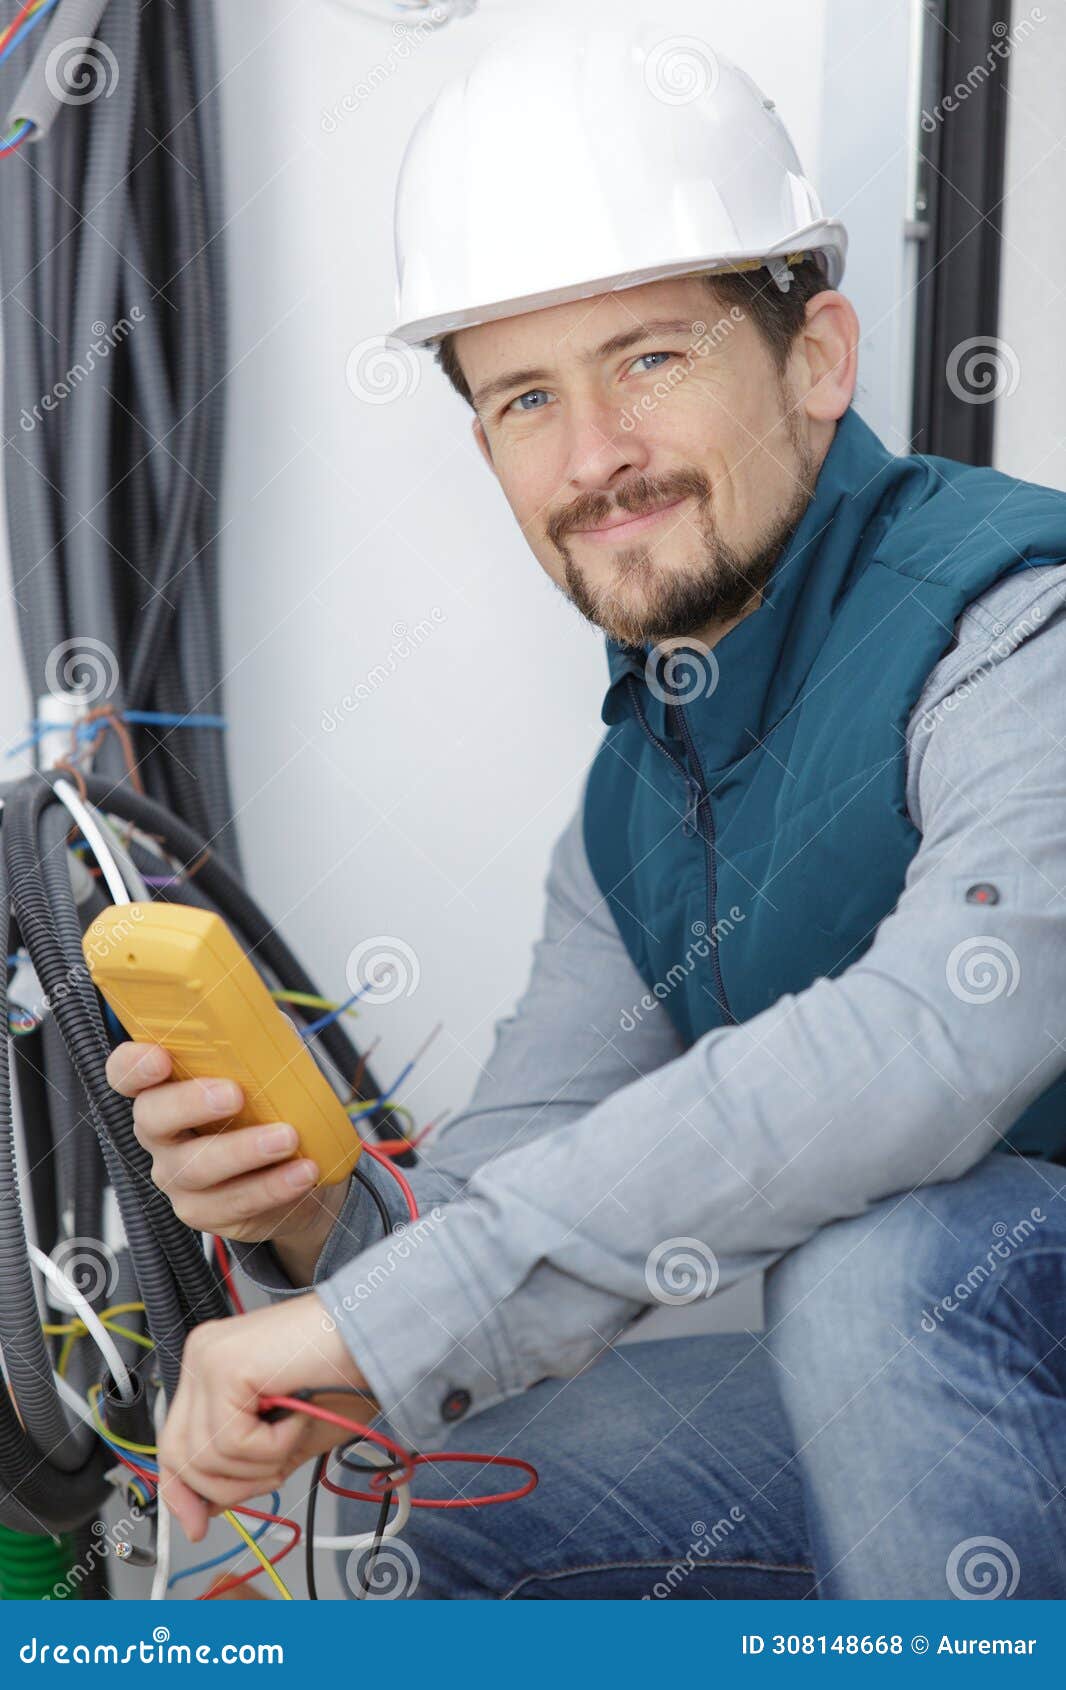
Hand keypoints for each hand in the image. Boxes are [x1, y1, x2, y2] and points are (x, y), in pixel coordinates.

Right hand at [104, 1040, 348, 1250]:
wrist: (299, 1169)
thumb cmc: (272, 1108)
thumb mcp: (267, 1066)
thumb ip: (259, 1041)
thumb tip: (264, 1020)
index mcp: (165, 1088)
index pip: (127, 1072)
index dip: (134, 1065)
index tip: (160, 1057)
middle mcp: (161, 1133)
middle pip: (151, 1118)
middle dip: (190, 1103)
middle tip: (234, 1094)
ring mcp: (177, 1175)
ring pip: (195, 1166)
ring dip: (244, 1150)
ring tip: (287, 1137)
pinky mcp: (204, 1211)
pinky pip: (232, 1202)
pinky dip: (271, 1186)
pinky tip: (302, 1171)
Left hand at [157, 1295, 378, 1542]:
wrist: (377, 1337)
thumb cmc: (342, 1377)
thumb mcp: (281, 1440)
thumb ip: (239, 1468)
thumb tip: (200, 1511)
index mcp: (211, 1368)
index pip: (172, 1442)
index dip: (181, 1491)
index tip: (197, 1525)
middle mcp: (202, 1356)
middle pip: (180, 1454)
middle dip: (229, 1486)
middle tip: (277, 1469)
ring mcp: (209, 1357)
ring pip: (205, 1456)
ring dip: (261, 1464)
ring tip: (295, 1429)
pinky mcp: (224, 1365)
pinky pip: (231, 1442)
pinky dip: (273, 1445)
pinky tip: (298, 1414)